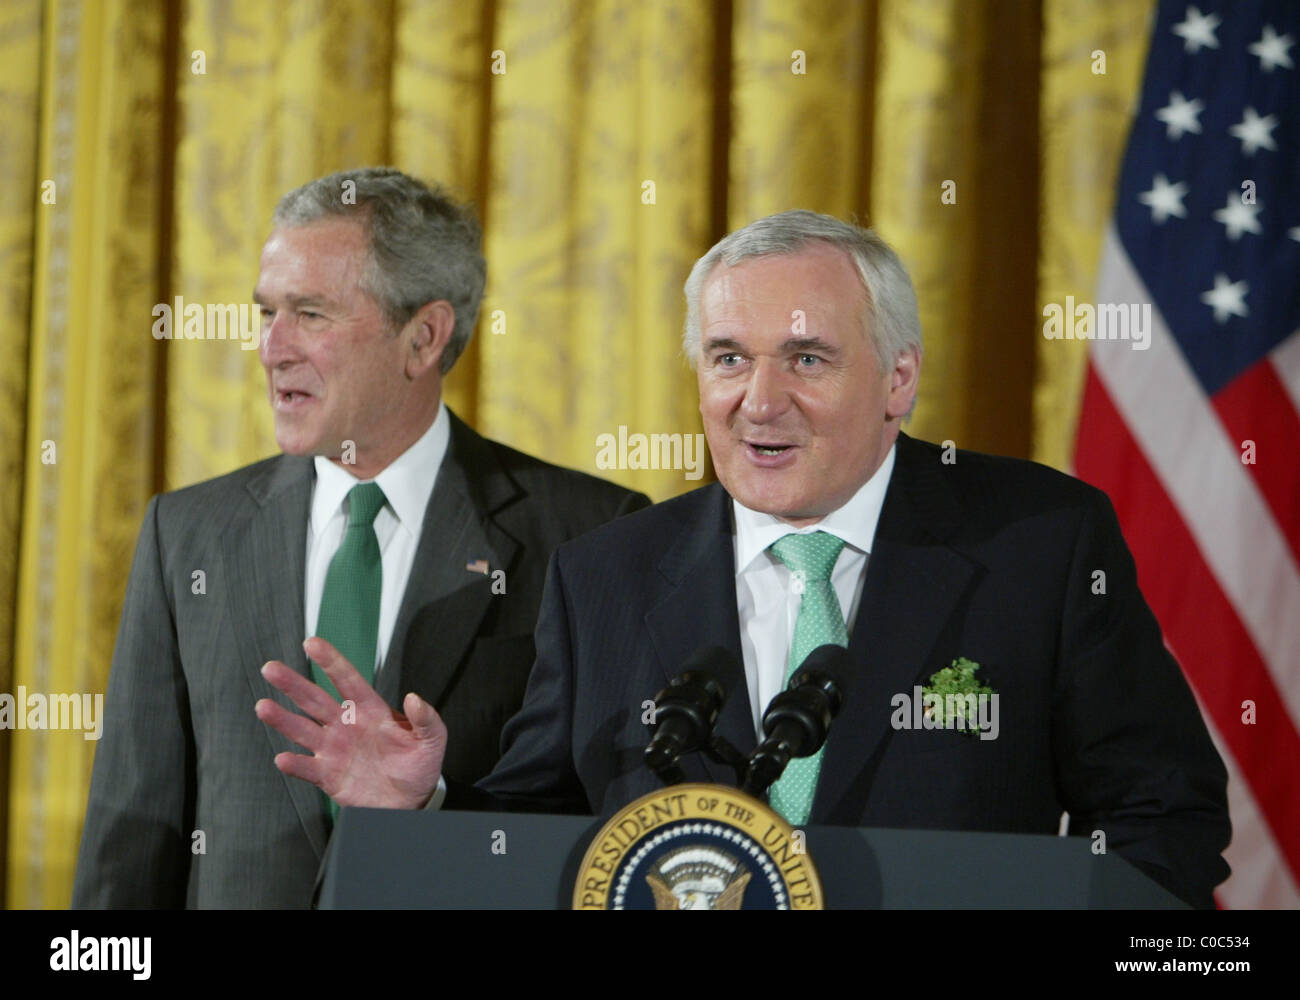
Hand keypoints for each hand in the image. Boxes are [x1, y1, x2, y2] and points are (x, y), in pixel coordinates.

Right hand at [254, 636, 446, 808]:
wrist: (411, 802)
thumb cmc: (420, 765)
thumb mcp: (433, 740)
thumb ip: (427, 718)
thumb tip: (414, 698)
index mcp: (371, 711)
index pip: (348, 681)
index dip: (331, 662)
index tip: (312, 643)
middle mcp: (347, 725)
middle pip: (315, 700)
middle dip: (294, 684)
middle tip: (271, 668)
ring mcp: (335, 750)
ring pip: (303, 730)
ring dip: (283, 719)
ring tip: (263, 707)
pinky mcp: (329, 776)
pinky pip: (307, 768)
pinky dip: (295, 765)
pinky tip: (283, 758)